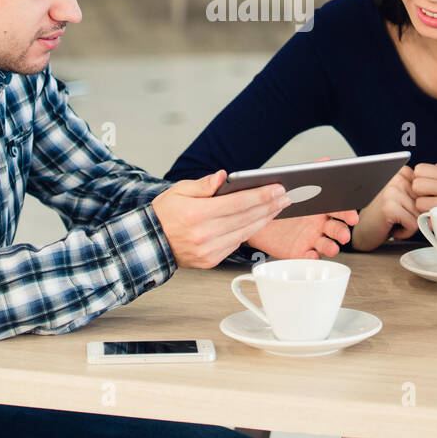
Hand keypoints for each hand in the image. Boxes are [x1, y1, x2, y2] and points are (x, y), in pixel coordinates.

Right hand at [151, 171, 288, 268]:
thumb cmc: (165, 214)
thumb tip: (223, 176)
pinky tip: (260, 220)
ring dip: (265, 219)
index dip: (261, 195)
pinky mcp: (211, 261)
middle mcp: (204, 234)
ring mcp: (209, 250)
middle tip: (286, 196)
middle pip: (246, 218)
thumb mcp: (178, 191)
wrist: (151, 243)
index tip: (278, 188)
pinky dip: (251, 231)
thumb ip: (203, 184)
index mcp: (196, 214)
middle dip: (270, 206)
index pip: (237, 203)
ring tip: (278, 207)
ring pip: (245, 233)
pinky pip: (237, 244)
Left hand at [245, 156, 356, 259]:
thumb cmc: (281, 199)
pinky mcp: (300, 251)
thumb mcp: (295, 182)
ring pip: (328, 245)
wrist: (257, 213)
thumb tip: (326, 160)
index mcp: (323, 207)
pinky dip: (312, 258)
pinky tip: (312, 255)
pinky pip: (309, 257)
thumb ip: (312, 171)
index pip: (341, 211)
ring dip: (332, 247)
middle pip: (338, 230)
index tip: (352, 217)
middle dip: (343, 232)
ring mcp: (312, 239)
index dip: (348, 214)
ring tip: (331, 247)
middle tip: (344, 234)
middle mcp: (321, 225)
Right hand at [352, 165, 418, 249]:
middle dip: (415, 215)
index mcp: (402, 172)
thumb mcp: (406, 197)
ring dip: (410, 224)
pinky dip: (405, 232)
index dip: (420, 205)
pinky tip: (391, 226)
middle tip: (397, 215)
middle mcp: (396, 178)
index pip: (429, 191)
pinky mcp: (390, 207)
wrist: (364, 232)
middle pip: (426, 203)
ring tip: (394, 220)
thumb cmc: (386, 215)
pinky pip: (413, 224)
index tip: (405, 206)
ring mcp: (392, 191)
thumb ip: (422, 184)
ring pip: (420, 215)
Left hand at [411, 162, 436, 212]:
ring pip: (419, 203)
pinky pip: (427, 217)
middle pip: (416, 184)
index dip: (419, 178)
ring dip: (423, 208)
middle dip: (419, 193)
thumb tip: (429, 168)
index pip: (420, 169)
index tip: (426, 186)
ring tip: (434, 209)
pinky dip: (429, 219)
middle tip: (428, 198)